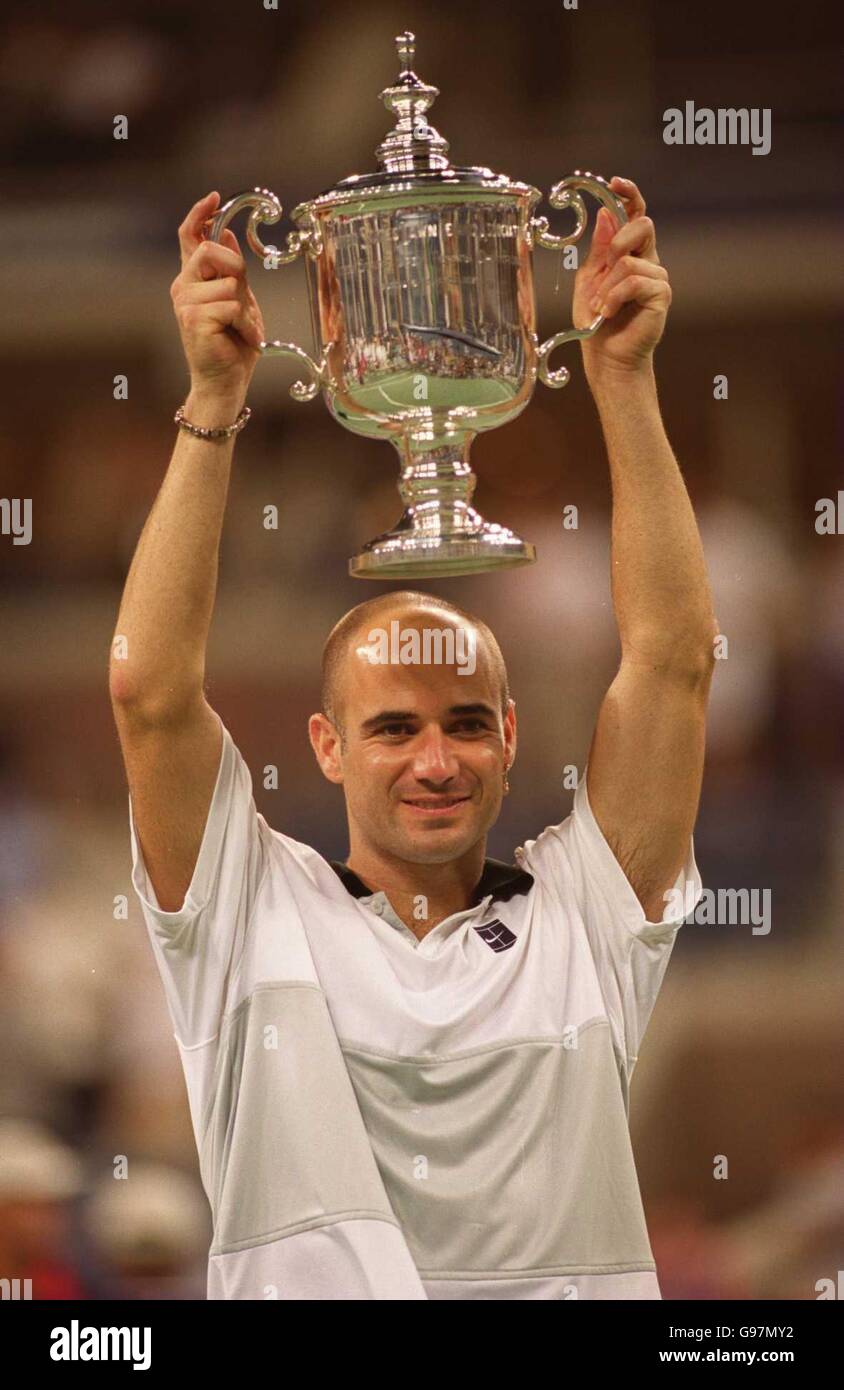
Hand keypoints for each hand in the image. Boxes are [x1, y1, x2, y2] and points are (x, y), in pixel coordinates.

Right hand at [170, 192, 264, 409]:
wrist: (225, 383)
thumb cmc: (233, 346)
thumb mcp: (239, 301)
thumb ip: (232, 272)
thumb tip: (227, 234)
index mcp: (192, 279)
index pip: (189, 236)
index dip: (200, 213)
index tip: (214, 197)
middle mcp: (183, 286)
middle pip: (211, 250)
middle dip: (236, 269)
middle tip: (244, 299)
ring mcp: (184, 302)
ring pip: (228, 282)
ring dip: (246, 308)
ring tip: (244, 329)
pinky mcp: (192, 319)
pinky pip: (231, 305)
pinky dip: (245, 323)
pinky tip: (242, 338)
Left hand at [574, 177, 670, 378]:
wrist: (607, 357)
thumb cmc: (597, 321)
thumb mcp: (589, 280)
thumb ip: (599, 249)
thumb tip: (605, 215)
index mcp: (630, 252)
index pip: (636, 214)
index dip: (630, 195)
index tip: (616, 182)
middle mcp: (648, 260)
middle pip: (642, 225)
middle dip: (617, 243)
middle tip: (602, 269)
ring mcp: (657, 278)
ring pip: (630, 260)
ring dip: (607, 285)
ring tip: (601, 307)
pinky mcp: (662, 296)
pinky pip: (634, 281)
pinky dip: (615, 297)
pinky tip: (610, 313)